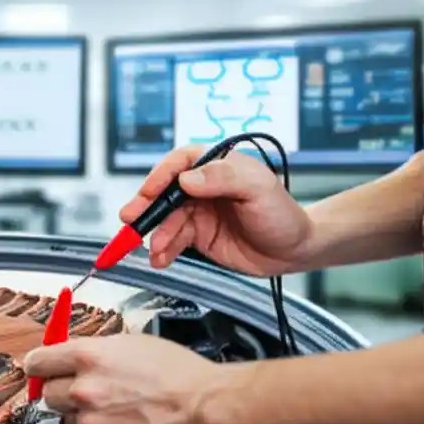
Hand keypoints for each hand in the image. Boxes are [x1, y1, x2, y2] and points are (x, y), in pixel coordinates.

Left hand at [23, 333, 245, 423]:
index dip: (38, 366)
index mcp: (88, 357)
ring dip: (89, 415)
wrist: (207, 409)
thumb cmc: (180, 373)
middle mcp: (84, 391)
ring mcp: (93, 423)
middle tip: (90, 390)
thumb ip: (94, 352)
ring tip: (123, 409)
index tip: (39, 370)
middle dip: (65, 392)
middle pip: (49, 394)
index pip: (38, 362)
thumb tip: (72, 358)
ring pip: (73, 419)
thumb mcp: (131, 344)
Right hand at [120, 145, 312, 275]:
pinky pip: (173, 240)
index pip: (180, 163)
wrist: (293, 250)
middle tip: (130, 220)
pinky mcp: (198, 236)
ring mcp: (198, 212)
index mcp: (216, 166)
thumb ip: (223, 178)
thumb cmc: (281, 213)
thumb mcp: (258, 188)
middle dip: (146, 207)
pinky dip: (163, 250)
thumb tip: (188, 178)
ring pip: (167, 220)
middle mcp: (203, 187)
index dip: (160, 176)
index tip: (148, 192)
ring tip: (154, 250)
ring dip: (156, 234)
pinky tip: (160, 259)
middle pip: (165, 193)